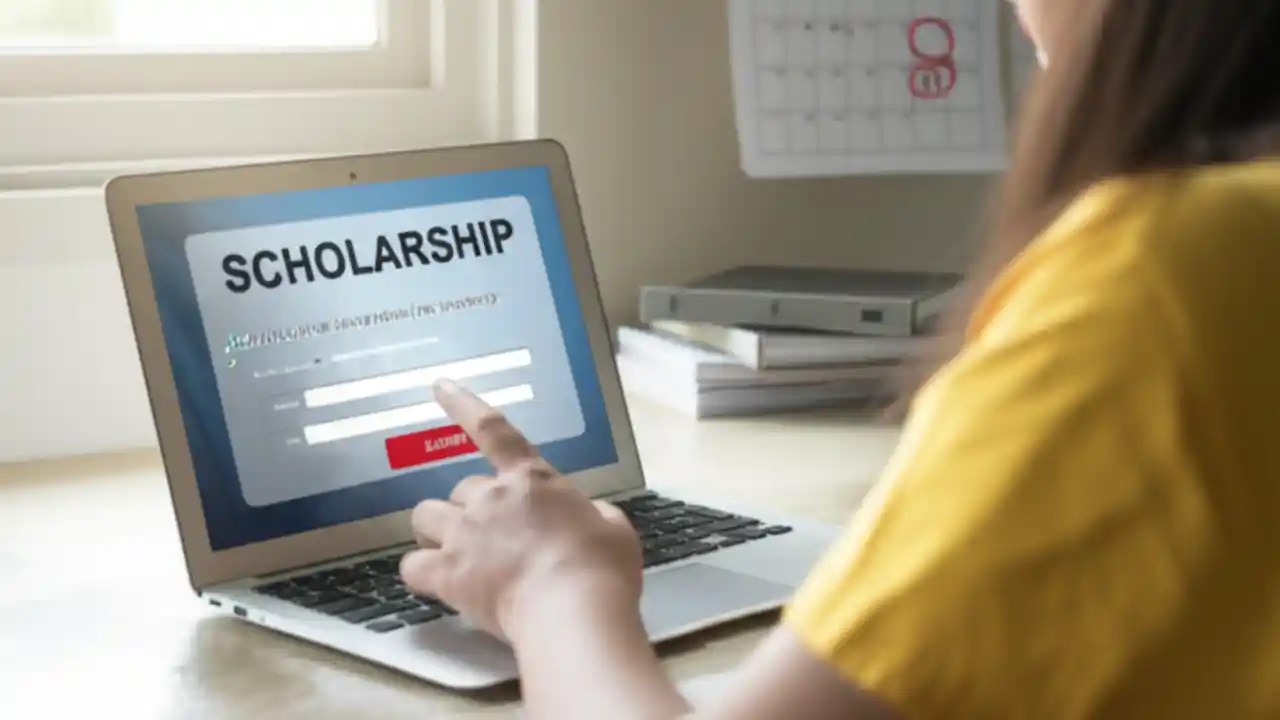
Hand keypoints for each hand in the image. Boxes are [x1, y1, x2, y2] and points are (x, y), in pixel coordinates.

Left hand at [399, 379, 643, 642]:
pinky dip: (422, 573)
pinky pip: (412, 565)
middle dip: (471, 509)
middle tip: (492, 538)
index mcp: (533, 480)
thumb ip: (594, 515)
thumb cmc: (601, 568)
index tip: (439, 386)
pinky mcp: (448, 574)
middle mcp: (491, 498)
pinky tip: (437, 584)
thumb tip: (589, 519)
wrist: (573, 610)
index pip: (493, 429)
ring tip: (453, 553)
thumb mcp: (614, 529)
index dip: (463, 404)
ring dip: (436, 531)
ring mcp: (464, 534)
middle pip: (461, 489)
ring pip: (425, 516)